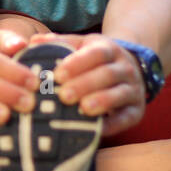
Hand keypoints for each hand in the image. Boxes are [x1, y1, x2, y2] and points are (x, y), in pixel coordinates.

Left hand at [27, 32, 145, 136]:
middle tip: (64, 96)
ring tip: (83, 109)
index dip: (78, 63)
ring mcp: (133, 89)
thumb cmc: (95, 61)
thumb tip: (34, 41)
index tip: (58, 75)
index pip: (96, 53)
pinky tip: (97, 129)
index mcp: (109, 49)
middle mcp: (125, 68)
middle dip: (85, 84)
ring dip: (102, 101)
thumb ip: (59, 44)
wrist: (130, 72)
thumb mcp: (81, 47)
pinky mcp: (137, 111)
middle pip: (107, 74)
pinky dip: (113, 124)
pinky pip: (126, 117)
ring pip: (120, 94)